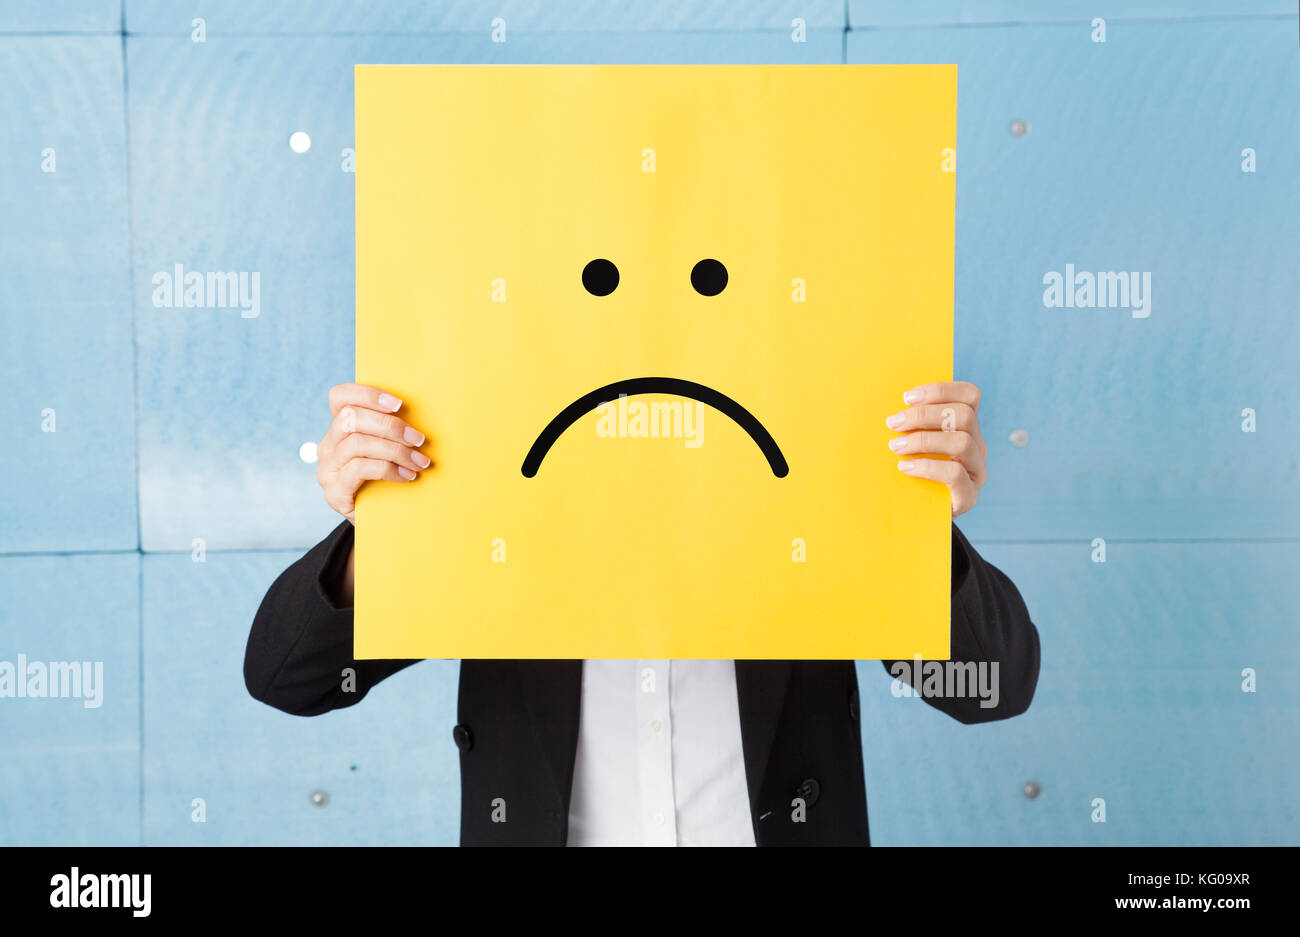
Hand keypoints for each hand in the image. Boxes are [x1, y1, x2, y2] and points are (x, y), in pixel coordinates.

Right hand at [317, 383, 430, 522]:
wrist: (379, 522)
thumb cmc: (388, 479)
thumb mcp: (388, 449)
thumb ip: (392, 431)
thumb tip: (421, 412)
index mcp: (340, 428)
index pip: (340, 397)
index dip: (367, 394)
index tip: (398, 403)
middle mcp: (328, 445)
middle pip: (350, 418)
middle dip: (390, 426)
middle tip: (418, 439)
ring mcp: (327, 469)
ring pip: (357, 443)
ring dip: (395, 450)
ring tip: (419, 462)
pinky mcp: (334, 492)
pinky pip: (358, 469)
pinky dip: (387, 469)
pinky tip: (407, 477)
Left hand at [886, 381, 986, 517]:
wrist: (919, 516)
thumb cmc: (912, 473)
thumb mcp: (915, 444)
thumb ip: (912, 425)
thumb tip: (890, 408)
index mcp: (967, 428)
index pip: (970, 396)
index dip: (941, 390)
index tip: (907, 397)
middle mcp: (977, 446)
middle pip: (964, 416)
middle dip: (924, 415)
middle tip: (893, 423)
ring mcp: (976, 471)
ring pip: (962, 442)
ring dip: (923, 440)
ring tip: (895, 447)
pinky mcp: (969, 496)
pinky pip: (955, 473)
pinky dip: (927, 466)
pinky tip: (905, 467)